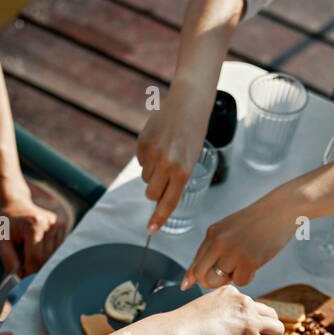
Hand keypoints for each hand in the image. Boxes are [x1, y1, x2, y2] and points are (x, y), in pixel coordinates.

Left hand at [0, 183, 65, 274]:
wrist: (13, 204)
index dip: (28, 273)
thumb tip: (18, 281)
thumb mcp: (0, 240)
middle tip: (22, 266)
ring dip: (42, 261)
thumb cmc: (4, 224)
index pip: (36, 260)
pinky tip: (38, 247)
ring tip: (29, 252)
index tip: (20, 278)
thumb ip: (8, 260)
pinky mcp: (64, 226)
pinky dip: (47, 254)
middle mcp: (50, 224)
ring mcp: (59, 224)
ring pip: (54, 257)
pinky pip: (58, 251)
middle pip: (47, 260)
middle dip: (34, 268)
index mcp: (34, 225)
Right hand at [137, 84, 215, 231]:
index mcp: (183, 171)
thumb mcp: (191, 160)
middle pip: (151, 193)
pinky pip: (140, 162)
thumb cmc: (193, 134)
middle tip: (166, 176)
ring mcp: (153, 154)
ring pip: (145, 178)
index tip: (151, 229)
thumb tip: (159, 198)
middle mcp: (167, 164)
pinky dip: (147, 157)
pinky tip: (159, 143)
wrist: (188, 104)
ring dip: (152, 171)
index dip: (158, 218)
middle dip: (155, 190)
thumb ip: (177, 180)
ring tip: (166, 153)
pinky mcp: (142, 143)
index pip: (168, 202)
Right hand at [146, 285, 283, 334]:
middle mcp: (244, 303)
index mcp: (231, 293)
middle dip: (268, 330)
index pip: (254, 305)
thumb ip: (221, 314)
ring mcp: (248, 322)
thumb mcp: (204, 308)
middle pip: (271, 315)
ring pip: (277, 329)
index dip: (254, 321)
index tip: (246, 333)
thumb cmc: (182, 328)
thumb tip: (228, 332)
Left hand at [183, 192, 297, 288]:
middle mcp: (218, 242)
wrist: (282, 209)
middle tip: (225, 278)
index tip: (187, 286)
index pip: (195, 262)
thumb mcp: (230, 229)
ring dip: (232, 278)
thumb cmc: (259, 222)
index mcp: (212, 234)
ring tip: (245, 263)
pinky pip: (240, 281)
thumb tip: (193, 277)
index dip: (193, 277)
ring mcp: (232, 251)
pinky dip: (248, 277)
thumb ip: (214, 248)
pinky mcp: (248, 260)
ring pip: (220, 280)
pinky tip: (255, 264)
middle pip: (201, 275)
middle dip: (210, 282)